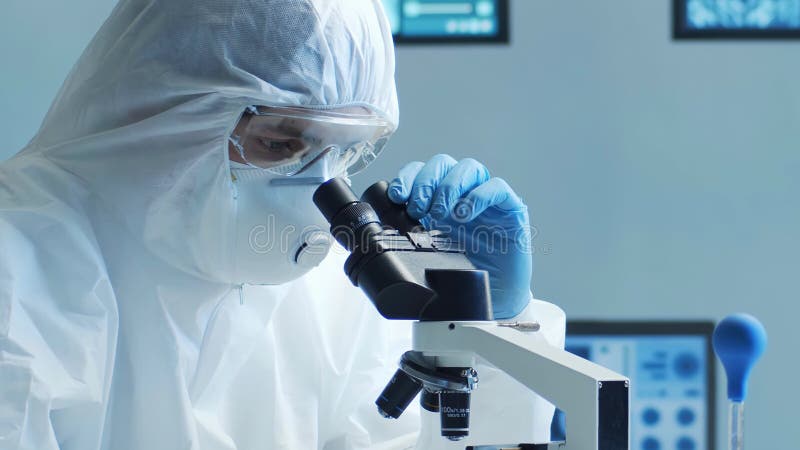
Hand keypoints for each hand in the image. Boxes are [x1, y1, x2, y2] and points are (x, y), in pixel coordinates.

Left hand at [388, 154, 532, 318]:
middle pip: (443, 164)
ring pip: (469, 168)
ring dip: (449, 187)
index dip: (408, 177)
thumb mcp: (427, 253)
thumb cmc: (462, 273)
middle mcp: (463, 194)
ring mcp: (486, 199)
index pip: (421, 172)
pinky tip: (464, 214)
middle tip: (417, 209)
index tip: (397, 196)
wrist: (495, 297)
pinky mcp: (510, 208)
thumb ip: (407, 237)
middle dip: (425, 182)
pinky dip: (478, 196)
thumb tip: (374, 234)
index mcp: (439, 200)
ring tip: (440, 214)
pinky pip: (496, 187)